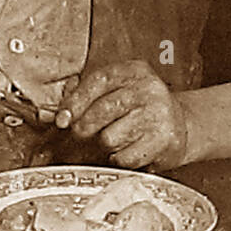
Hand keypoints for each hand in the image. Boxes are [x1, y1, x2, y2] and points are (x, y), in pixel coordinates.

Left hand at [55, 61, 187, 168]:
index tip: (62, 120)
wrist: (182, 126)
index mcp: (134, 71)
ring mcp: (159, 114)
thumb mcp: (118, 92)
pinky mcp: (164, 140)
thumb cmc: (140, 110)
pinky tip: (128, 150)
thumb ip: (84, 97)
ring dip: (104, 146)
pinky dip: (119, 159)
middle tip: (81, 136)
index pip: (98, 81)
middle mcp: (149, 88)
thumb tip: (48, 115)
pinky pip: (125, 157)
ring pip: (109, 138)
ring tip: (115, 141)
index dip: (75, 102)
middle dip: (83, 128)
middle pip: (101, 112)